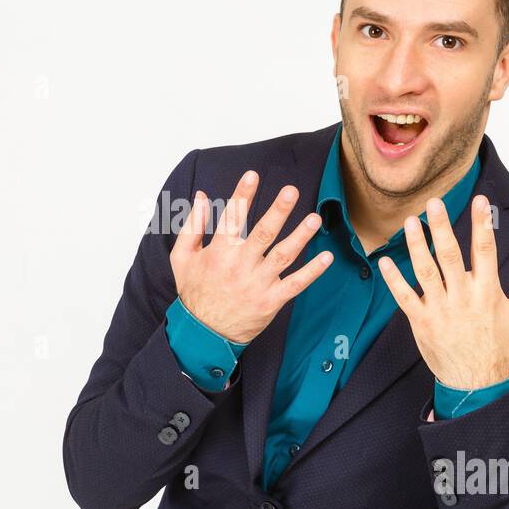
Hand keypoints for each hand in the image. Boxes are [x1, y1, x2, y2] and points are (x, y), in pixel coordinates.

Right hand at [169, 170, 333, 343]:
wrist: (203, 333)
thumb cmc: (194, 293)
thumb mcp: (183, 258)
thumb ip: (193, 225)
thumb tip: (202, 196)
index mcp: (218, 252)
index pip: (232, 218)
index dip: (243, 195)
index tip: (253, 175)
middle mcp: (240, 266)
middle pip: (263, 233)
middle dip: (278, 211)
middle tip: (291, 191)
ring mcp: (257, 284)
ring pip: (283, 256)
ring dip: (300, 236)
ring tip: (315, 218)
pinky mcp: (271, 301)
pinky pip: (295, 284)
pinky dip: (312, 272)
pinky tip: (326, 257)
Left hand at [377, 194, 508, 389]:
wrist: (477, 384)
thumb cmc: (500, 347)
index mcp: (488, 292)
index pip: (486, 250)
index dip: (482, 223)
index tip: (480, 200)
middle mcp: (463, 298)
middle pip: (450, 255)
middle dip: (441, 227)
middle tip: (433, 203)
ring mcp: (439, 310)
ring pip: (425, 271)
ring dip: (416, 246)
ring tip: (409, 222)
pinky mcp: (421, 322)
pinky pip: (403, 297)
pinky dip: (393, 279)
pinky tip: (385, 261)